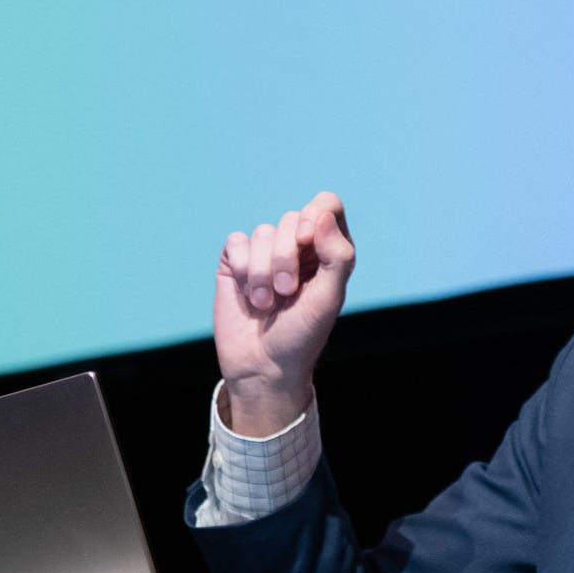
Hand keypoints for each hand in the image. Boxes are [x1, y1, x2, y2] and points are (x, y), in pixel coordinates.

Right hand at [213, 191, 355, 435]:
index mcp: (327, 250)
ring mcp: (265, 254)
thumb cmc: (303, 335)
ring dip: (263, 272)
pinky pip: (236, 242)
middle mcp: (297, 247)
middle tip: (288, 292)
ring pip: (262, 232)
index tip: (307, 241)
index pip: (327, 205)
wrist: (263, 367)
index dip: (315, 215)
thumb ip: (337, 255)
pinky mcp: (236, 264)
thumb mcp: (329, 298)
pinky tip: (247, 295)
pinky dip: (243, 268)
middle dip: (287, 258)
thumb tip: (321, 215)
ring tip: (266, 303)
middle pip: (291, 219)